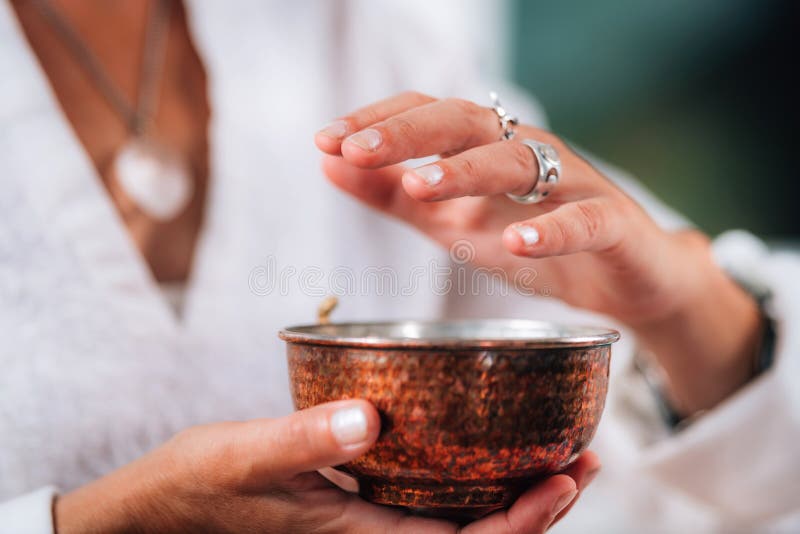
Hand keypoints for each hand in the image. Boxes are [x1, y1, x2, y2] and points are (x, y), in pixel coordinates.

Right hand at [55, 400, 599, 532]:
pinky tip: (484, 449)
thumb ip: (305, 439)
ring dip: (514, 496)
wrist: (164, 507)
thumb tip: (370, 419)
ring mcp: (369, 525)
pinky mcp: (357, 504)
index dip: (522, 524)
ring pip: (460, 523)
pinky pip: (430, 502)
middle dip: (538, 510)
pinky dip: (470, 480)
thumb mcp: (246, 456)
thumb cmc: (199, 486)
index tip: (564, 478)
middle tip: (585, 461)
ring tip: (558, 457)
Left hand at [316, 92, 761, 412]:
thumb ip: (394, 196)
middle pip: (467, 123)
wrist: (624, 280)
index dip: (378, 122)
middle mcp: (527, 152)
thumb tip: (328, 164)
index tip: (325, 140)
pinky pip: (585, 219)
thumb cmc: (534, 242)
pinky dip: (552, 227)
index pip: (427, 115)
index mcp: (485, 148)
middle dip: (408, 134)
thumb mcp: (451, 222)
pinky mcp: (612, 223)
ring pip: (520, 161)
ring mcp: (572, 184)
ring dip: (468, 171)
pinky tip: (519, 240)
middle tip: (355, 149)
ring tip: (421, 186)